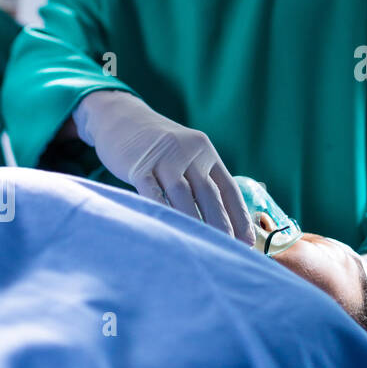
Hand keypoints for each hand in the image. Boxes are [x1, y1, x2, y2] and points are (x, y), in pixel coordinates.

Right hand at [74, 90, 253, 243]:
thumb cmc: (155, 145)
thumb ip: (199, 178)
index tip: (247, 240)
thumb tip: (220, 219)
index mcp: (205, 152)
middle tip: (230, 250)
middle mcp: (188, 153)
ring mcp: (163, 158)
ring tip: (202, 247)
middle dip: (221, 224)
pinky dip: (162, 212)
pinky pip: (152, 193)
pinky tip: (169, 230)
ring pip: (183, 196)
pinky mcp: (138, 166)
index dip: (239, 215)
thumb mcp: (184, 152)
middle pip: (209, 194)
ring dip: (194, 223)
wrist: (120, 117)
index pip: (228, 188)